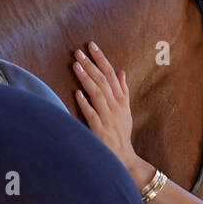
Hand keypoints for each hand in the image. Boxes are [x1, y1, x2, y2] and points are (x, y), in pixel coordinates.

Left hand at [71, 42, 143, 177]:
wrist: (123, 157)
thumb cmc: (121, 133)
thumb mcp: (126, 111)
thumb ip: (123, 91)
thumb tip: (121, 72)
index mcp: (121, 100)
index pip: (111, 74)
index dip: (101, 59)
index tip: (91, 45)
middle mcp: (115, 106)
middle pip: (103, 81)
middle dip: (90, 65)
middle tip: (78, 51)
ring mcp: (108, 118)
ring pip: (97, 94)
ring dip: (86, 79)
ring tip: (76, 65)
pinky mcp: (100, 130)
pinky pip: (92, 114)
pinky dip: (85, 103)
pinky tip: (77, 93)